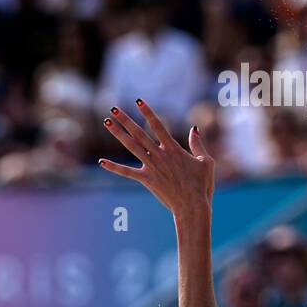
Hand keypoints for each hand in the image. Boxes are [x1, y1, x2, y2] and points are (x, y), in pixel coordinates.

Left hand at [99, 99, 215, 216]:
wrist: (192, 205)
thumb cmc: (202, 185)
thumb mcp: (205, 161)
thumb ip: (198, 144)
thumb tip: (194, 129)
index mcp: (173, 149)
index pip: (158, 125)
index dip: (148, 112)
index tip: (138, 101)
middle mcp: (160, 155)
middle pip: (139, 133)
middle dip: (126, 120)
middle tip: (114, 108)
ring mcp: (152, 167)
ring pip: (131, 146)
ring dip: (118, 133)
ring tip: (107, 122)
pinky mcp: (147, 180)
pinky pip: (127, 172)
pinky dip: (114, 167)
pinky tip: (101, 162)